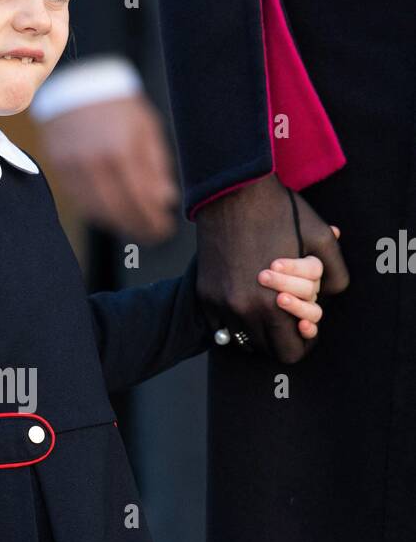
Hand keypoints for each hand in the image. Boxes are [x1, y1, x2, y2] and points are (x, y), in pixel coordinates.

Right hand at [37, 95, 179, 243]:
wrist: (76, 82)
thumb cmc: (117, 104)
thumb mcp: (146, 127)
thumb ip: (156, 164)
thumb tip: (165, 198)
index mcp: (122, 150)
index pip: (141, 199)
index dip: (153, 220)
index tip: (164, 230)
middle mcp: (96, 162)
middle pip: (120, 211)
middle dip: (138, 227)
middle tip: (152, 234)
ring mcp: (74, 166)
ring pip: (98, 210)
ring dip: (119, 223)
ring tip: (134, 226)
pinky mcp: (59, 167)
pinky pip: (80, 201)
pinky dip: (98, 213)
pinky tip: (112, 214)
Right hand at [196, 175, 349, 362]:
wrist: (233, 190)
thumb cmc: (281, 212)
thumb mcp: (320, 239)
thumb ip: (335, 274)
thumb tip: (330, 296)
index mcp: (274, 303)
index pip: (290, 352)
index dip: (302, 344)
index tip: (304, 330)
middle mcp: (243, 310)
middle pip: (265, 350)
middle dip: (280, 337)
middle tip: (287, 317)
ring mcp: (220, 302)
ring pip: (241, 339)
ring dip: (257, 329)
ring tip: (267, 308)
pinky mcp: (205, 293)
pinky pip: (220, 325)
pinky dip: (233, 320)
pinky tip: (244, 302)